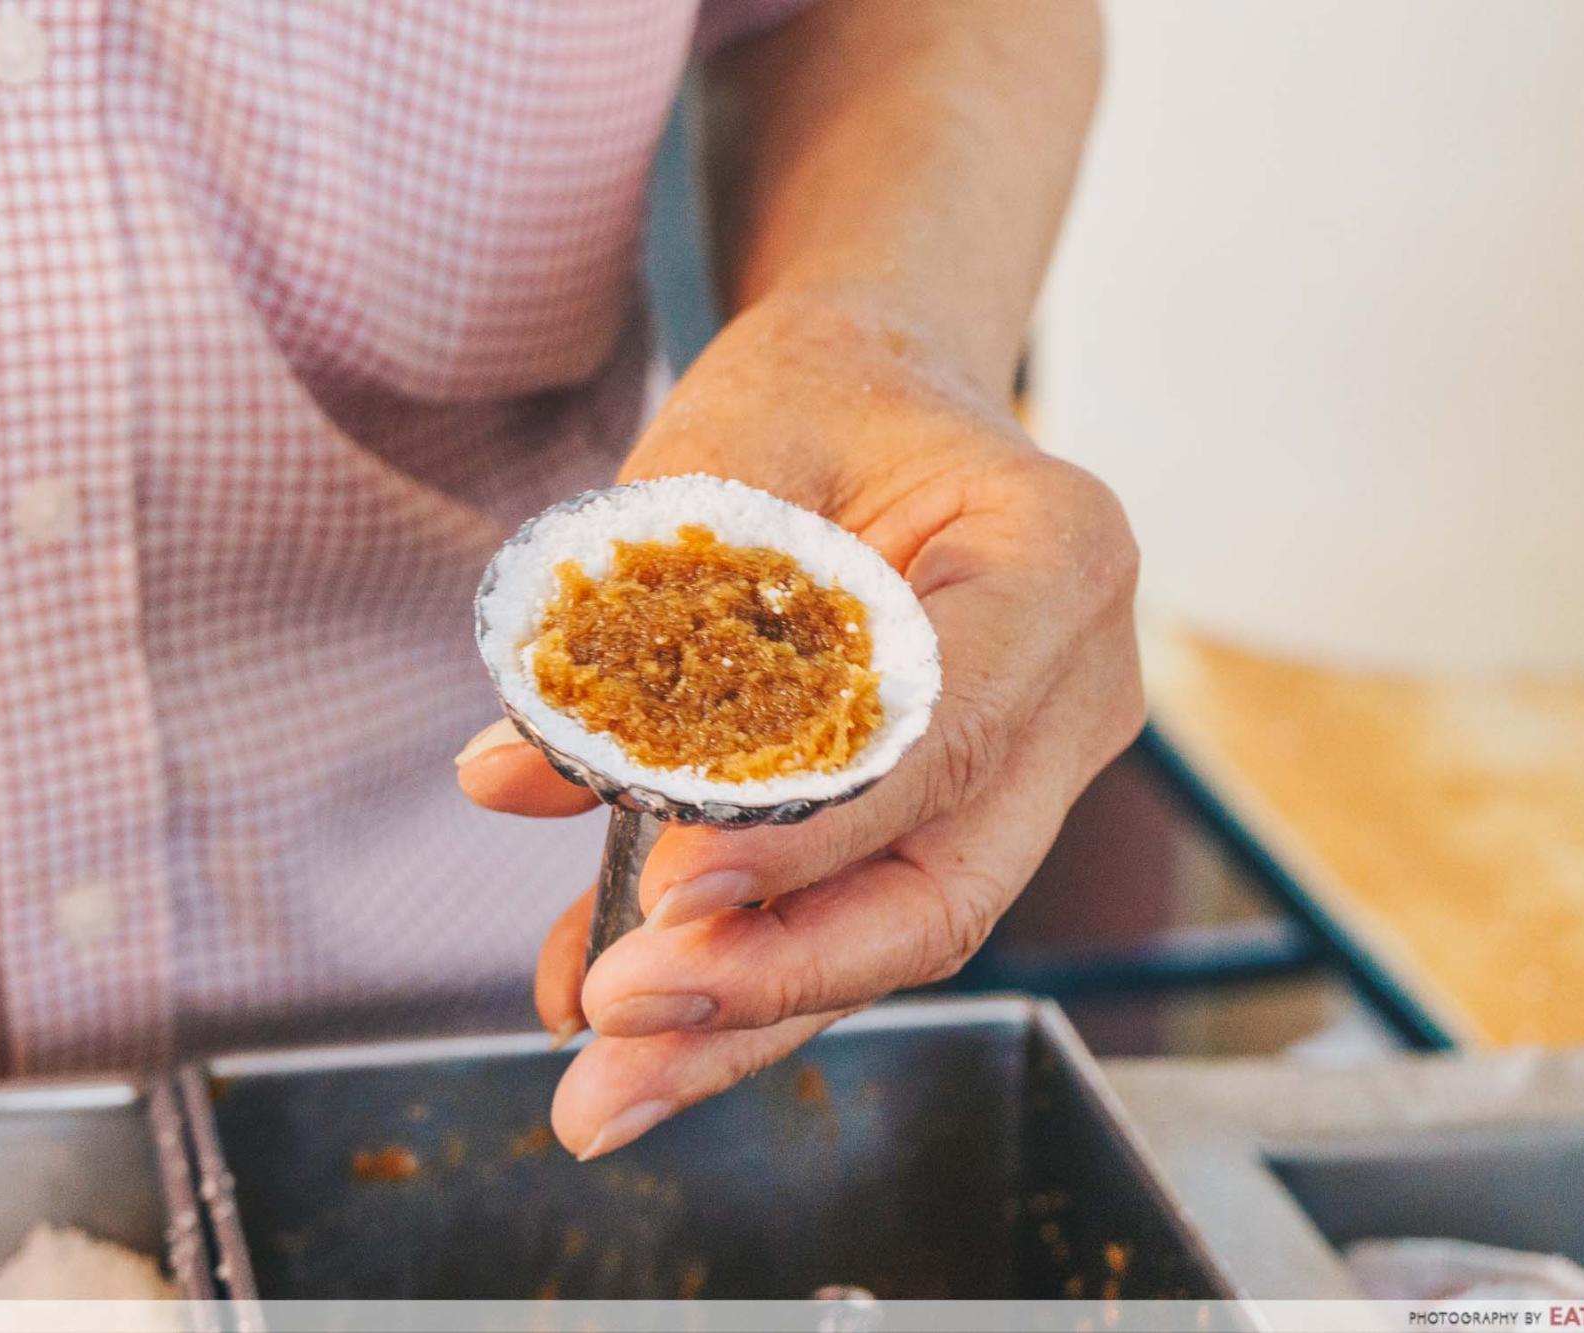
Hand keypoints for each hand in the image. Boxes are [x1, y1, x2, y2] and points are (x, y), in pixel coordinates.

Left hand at [457, 291, 1141, 1158]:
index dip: (809, 838)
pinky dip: (739, 976)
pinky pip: (854, 915)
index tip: (668, 895)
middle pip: (943, 889)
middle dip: (771, 983)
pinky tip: (625, 1021)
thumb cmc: (818, 396)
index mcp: (1057, 558)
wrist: (885, 388)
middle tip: (612, 1040)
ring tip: (602, 1093)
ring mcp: (1032, 769)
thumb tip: (509, 781)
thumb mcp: (721, 461)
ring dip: (742, 1024)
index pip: (942, 734)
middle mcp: (1074, 689)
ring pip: (896, 936)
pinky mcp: (961, 817)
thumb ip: (636, 622)